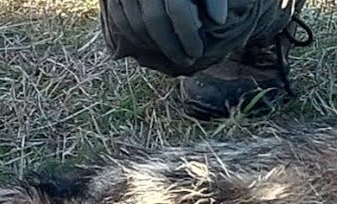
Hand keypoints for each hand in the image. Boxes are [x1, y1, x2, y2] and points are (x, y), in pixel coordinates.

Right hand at [104, 0, 229, 70]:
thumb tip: (219, 21)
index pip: (177, 11)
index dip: (188, 36)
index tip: (197, 53)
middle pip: (154, 21)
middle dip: (171, 47)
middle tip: (185, 61)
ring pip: (134, 23)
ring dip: (153, 46)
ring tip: (170, 54)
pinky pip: (118, 18)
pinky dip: (133, 36)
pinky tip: (149, 45)